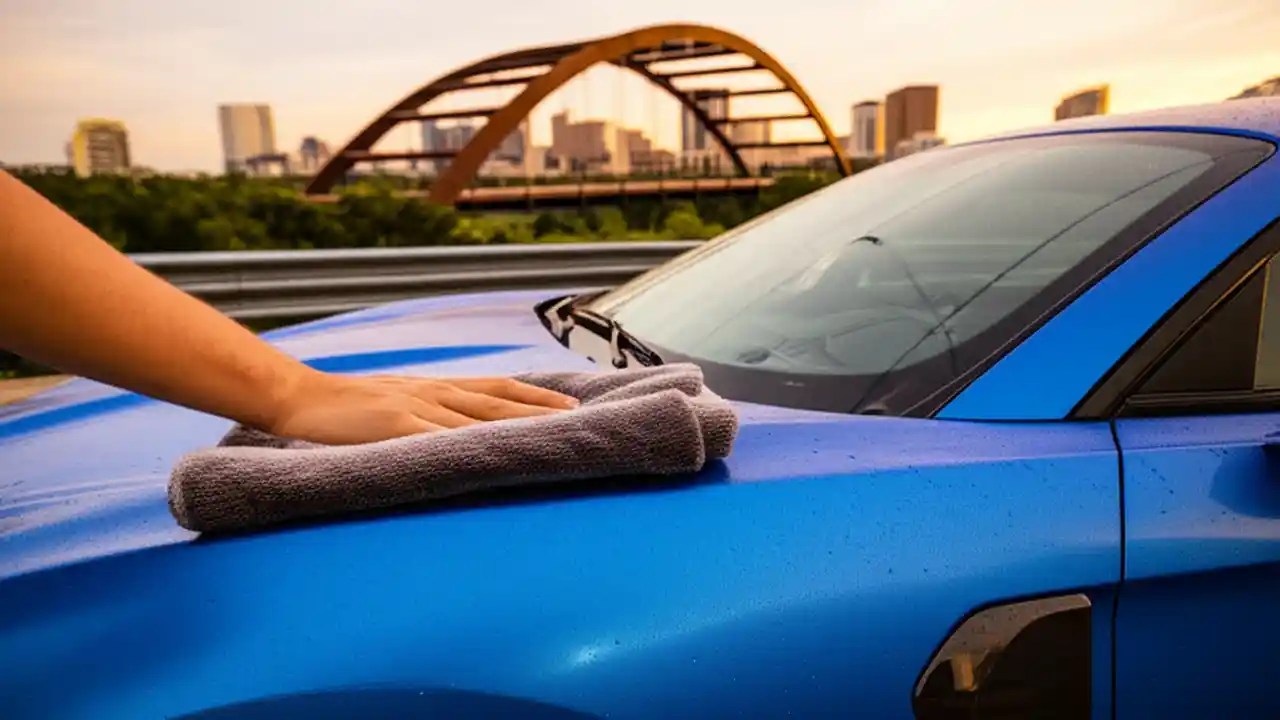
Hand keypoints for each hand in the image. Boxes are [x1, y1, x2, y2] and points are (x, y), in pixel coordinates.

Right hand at [267, 371, 578, 444]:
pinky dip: (469, 443)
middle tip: (580, 418)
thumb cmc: (345, 407)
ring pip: (478, 416)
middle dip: (541, 409)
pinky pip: (439, 435)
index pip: (498, 387)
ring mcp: (416, 407)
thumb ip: (428, 417)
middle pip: (499, 400)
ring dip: (517, 425)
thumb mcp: (395, 406)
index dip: (536, 395)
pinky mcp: (395, 424)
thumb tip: (457, 435)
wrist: (299, 396)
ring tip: (552, 434)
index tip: (571, 404)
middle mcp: (435, 392)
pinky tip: (493, 451)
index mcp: (436, 387)